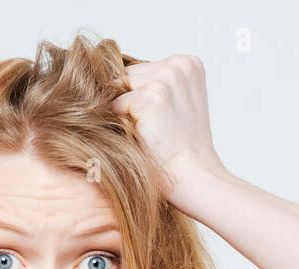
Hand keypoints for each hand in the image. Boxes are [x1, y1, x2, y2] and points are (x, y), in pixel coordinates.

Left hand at [111, 54, 226, 205]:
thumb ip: (155, 83)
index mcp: (188, 63)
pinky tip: (145, 136)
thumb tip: (106, 76)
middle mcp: (179, 65)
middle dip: (131, 101)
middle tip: (154, 128)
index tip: (160, 119)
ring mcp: (166, 79)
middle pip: (129, 74)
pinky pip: (116, 104)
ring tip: (150, 131)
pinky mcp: (151, 97)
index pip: (142, 69)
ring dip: (126, 112)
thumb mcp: (177, 103)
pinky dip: (122, 123)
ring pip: (120, 88)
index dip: (140, 97)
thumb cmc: (180, 147)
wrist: (192, 176)